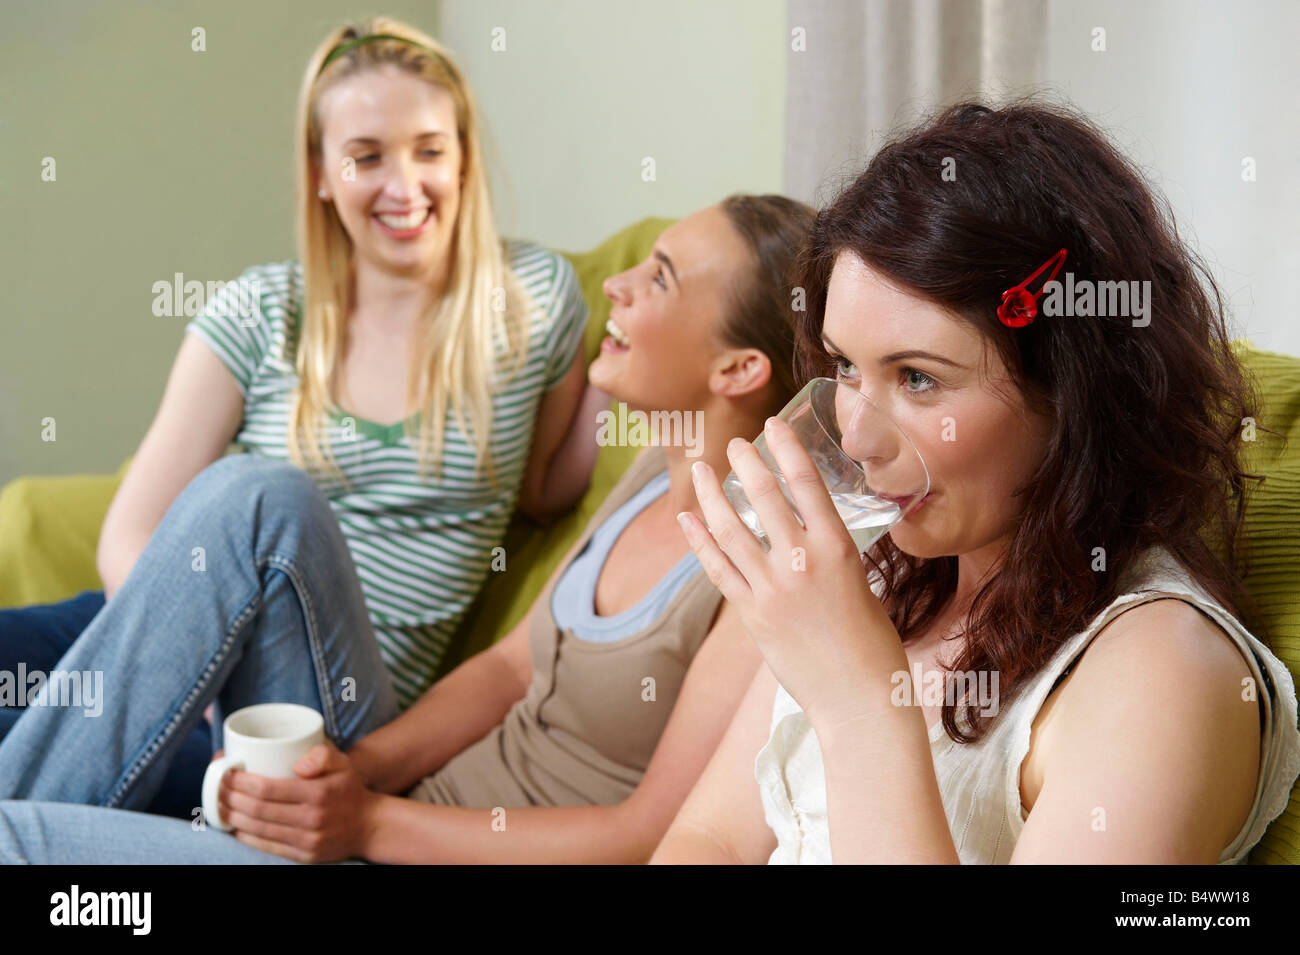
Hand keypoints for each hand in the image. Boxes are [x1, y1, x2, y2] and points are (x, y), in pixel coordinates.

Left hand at [218, 740, 379, 862]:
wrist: (368, 825)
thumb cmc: (348, 789)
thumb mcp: (342, 763)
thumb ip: (322, 754)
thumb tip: (297, 764)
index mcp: (318, 793)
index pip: (267, 789)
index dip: (240, 782)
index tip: (227, 772)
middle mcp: (312, 819)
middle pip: (257, 810)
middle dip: (231, 798)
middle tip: (218, 787)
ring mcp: (307, 840)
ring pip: (258, 830)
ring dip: (233, 817)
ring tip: (220, 805)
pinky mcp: (304, 856)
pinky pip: (268, 847)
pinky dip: (246, 837)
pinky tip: (236, 826)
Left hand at [676, 418, 903, 726]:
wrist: (860, 699)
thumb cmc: (871, 645)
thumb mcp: (861, 585)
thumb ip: (830, 557)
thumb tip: (810, 538)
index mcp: (838, 549)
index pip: (807, 484)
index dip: (786, 450)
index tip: (772, 427)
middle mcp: (802, 563)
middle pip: (764, 499)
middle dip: (745, 465)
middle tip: (734, 444)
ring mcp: (773, 589)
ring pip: (730, 530)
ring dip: (711, 496)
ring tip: (700, 471)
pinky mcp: (752, 615)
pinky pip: (717, 569)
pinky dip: (698, 541)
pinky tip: (686, 519)